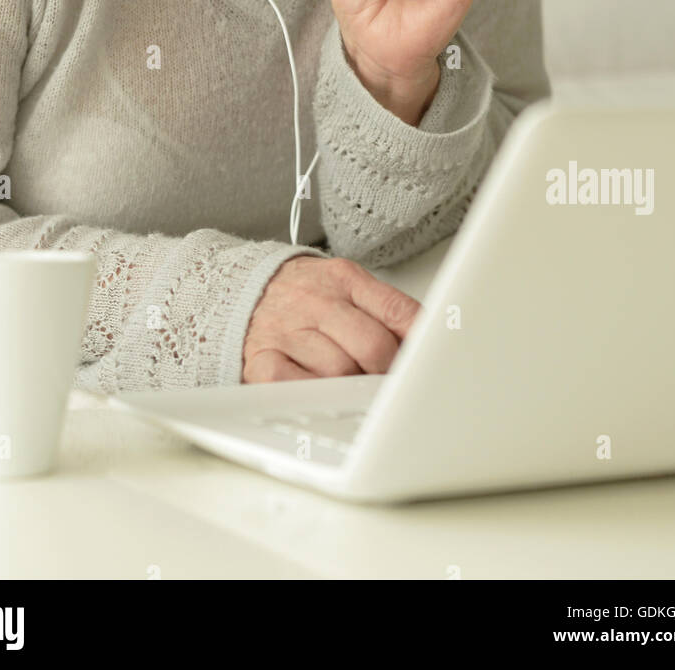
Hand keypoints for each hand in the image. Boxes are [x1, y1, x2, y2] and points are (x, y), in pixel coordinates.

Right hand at [242, 255, 421, 381]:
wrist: (243, 288)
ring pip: (339, 372)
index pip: (398, 311)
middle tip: (385, 378)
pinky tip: (318, 388)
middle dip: (387, 370)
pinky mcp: (261, 360)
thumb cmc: (304, 294)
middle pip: (373, 346)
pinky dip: (315, 394)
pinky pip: (297, 387)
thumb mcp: (348, 286)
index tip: (429, 361)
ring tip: (347, 380)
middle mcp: (315, 301)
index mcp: (344, 279)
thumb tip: (431, 342)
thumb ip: (387, 311)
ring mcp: (287, 330)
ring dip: (350, 386)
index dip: (422, 343)